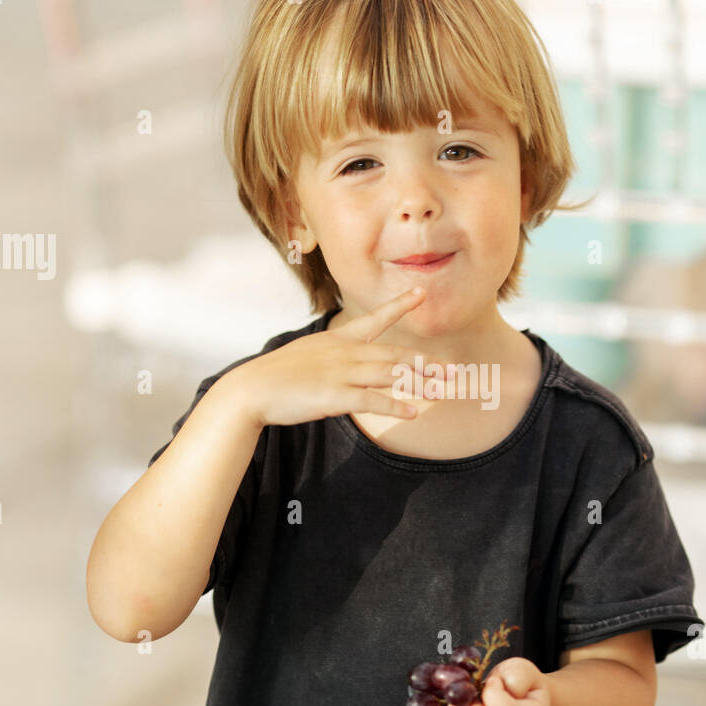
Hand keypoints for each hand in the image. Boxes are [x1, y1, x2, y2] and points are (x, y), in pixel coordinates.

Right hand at [230, 287, 451, 428]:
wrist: (251, 389)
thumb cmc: (277, 376)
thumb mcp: (308, 356)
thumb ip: (333, 359)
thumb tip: (349, 365)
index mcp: (338, 341)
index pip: (375, 320)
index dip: (400, 306)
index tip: (421, 293)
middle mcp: (344, 353)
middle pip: (394, 355)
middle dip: (426, 364)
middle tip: (453, 371)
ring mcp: (341, 373)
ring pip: (389, 374)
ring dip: (419, 383)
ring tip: (443, 390)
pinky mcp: (334, 395)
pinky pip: (372, 400)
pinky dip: (395, 405)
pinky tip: (413, 412)